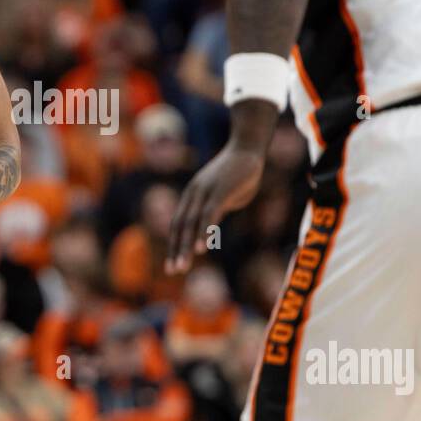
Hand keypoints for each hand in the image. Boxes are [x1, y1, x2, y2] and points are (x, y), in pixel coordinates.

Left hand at [165, 145, 264, 273]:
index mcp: (192, 196)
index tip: (173, 264)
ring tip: (183, 266)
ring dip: (186, 246)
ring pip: (191, 223)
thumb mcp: (223, 197)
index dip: (175, 244)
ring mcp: (205, 192)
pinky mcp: (220, 191)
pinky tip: (202, 248)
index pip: (178, 224)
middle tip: (173, 271)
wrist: (248, 149)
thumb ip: (215, 211)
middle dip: (176, 249)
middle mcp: (194, 194)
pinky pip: (209, 215)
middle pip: (180, 225)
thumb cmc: (238, 173)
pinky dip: (203, 232)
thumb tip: (209, 226)